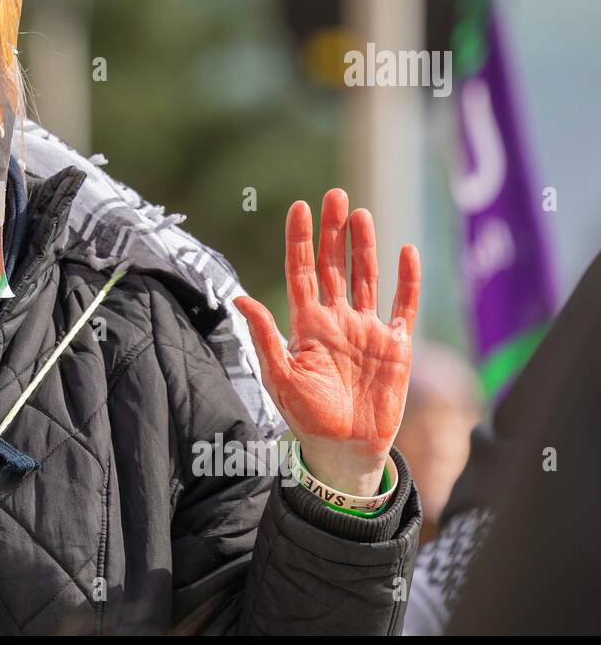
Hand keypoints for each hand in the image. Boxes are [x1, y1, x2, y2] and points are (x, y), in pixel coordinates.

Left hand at [234, 190, 419, 495]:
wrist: (344, 449)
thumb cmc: (307, 417)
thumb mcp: (280, 375)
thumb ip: (264, 335)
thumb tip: (239, 298)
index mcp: (307, 325)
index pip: (303, 272)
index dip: (300, 241)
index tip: (298, 207)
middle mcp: (337, 320)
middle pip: (335, 266)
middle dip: (333, 231)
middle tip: (334, 196)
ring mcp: (368, 330)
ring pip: (366, 277)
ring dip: (365, 246)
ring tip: (360, 213)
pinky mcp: (396, 346)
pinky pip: (403, 306)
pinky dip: (406, 280)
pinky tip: (405, 251)